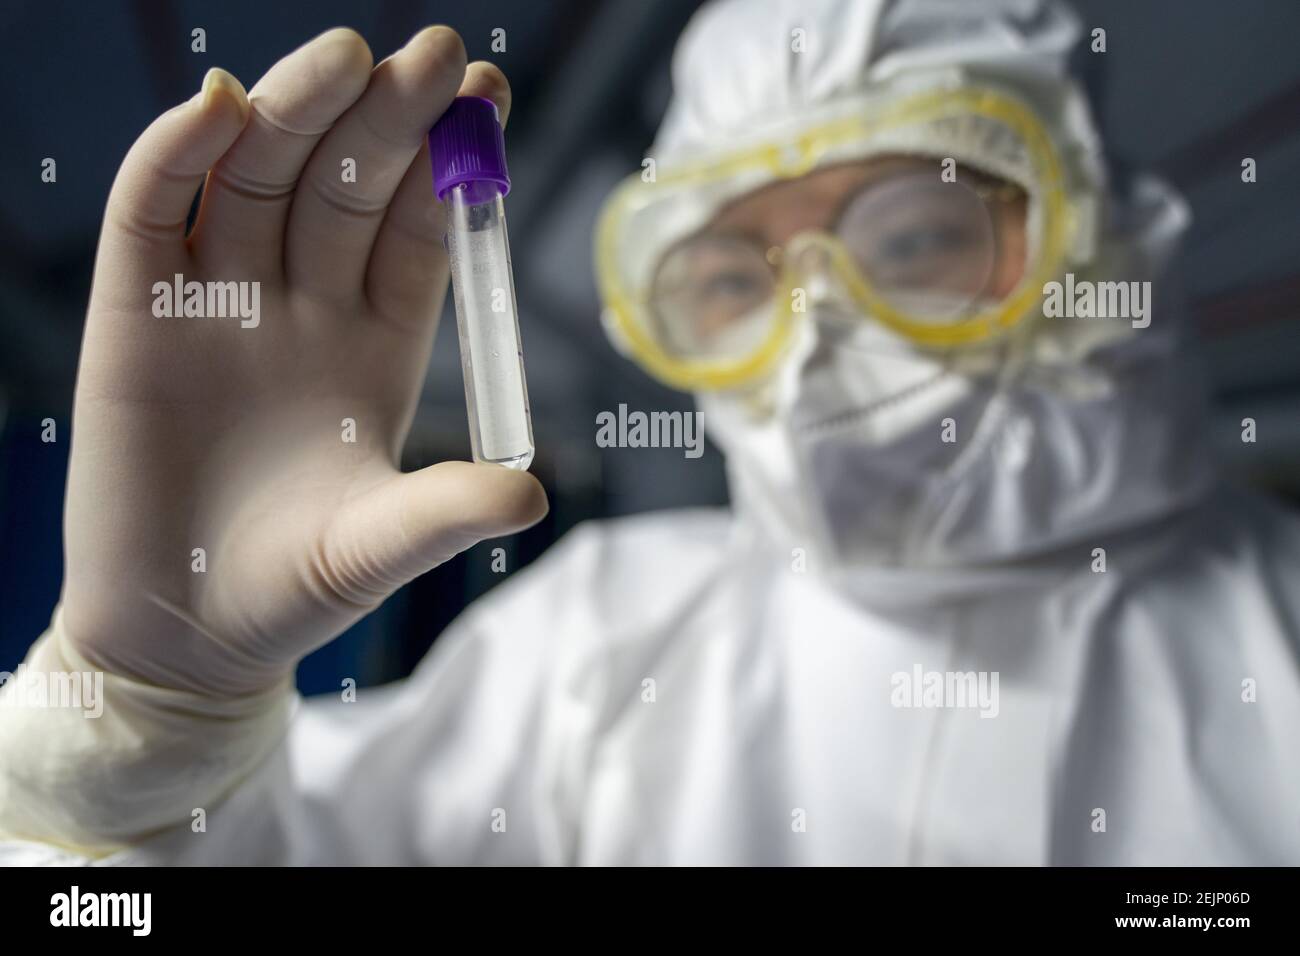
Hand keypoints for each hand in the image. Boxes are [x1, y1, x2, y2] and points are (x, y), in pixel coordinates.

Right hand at [61, 27, 547, 697]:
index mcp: (378, 340)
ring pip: (258, 177)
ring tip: (346, 57)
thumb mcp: (378, 549)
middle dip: (390, 118)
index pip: (421, 228)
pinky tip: (220, 104)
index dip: (454, 167)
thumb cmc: (290, 591)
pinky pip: (153, 211)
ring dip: (298, 111)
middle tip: (433, 55)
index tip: (488, 94)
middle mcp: (304, 304)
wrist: (180, 634)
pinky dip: (178, 155)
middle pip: (347, 183)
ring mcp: (219, 301)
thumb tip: (535, 497)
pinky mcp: (134, 311)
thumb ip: (447, 512)